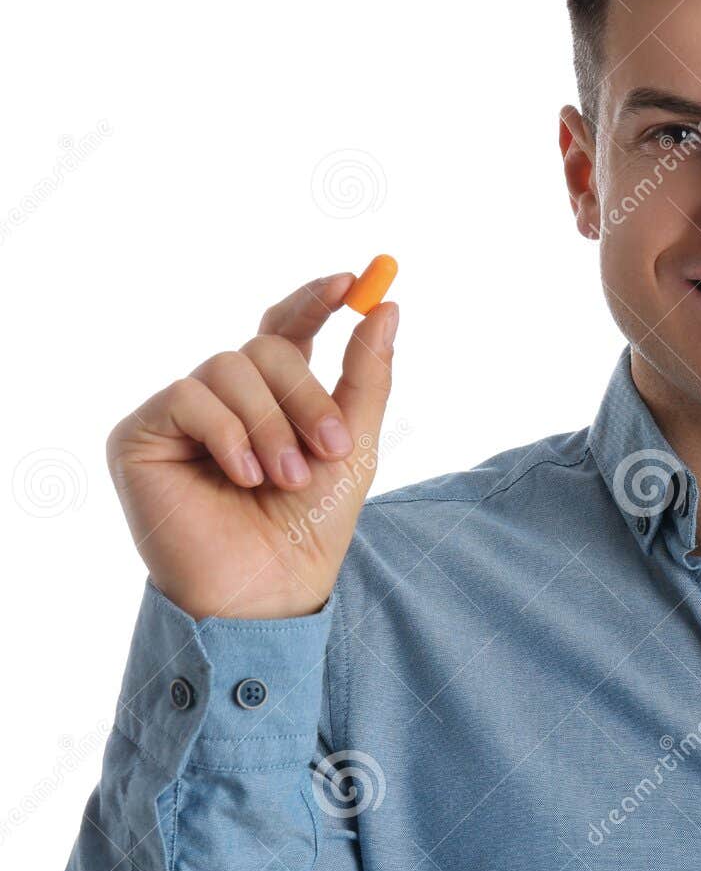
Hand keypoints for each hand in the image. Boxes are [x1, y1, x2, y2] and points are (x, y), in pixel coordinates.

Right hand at [107, 273, 398, 619]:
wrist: (269, 588)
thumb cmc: (311, 526)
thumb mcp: (355, 444)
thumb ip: (367, 375)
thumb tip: (389, 306)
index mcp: (274, 394)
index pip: (288, 326)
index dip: (315, 299)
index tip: (353, 282)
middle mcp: (225, 395)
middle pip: (267, 347)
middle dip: (308, 397)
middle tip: (334, 448)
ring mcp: (181, 413)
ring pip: (229, 366)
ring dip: (271, 425)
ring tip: (286, 480)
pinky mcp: (141, 435)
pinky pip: (188, 397)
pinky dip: (228, 434)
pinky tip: (242, 478)